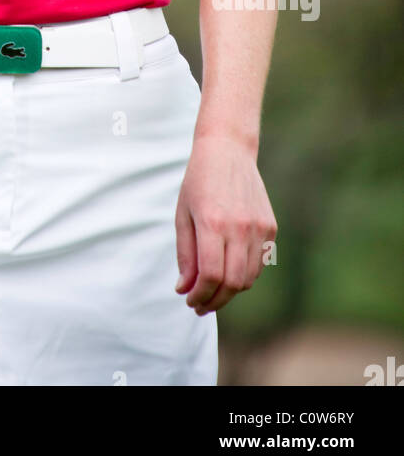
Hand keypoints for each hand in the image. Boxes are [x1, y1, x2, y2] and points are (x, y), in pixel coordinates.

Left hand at [174, 135, 276, 314]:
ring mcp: (259, 228)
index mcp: (213, 223)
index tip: (190, 301)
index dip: (200, 295)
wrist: (228, 150)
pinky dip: (244, 274)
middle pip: (233, 284)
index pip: (211, 276)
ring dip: (230, 292)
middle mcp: (240, 227)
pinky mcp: (271, 226)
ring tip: (213, 291)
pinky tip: (229, 271)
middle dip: (215, 301)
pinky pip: (259, 263)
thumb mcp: (183, 215)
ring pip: (249, 278)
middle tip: (200, 305)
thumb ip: (185, 255)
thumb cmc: (198, 182)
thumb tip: (184, 289)